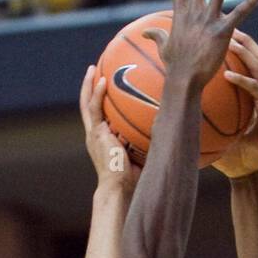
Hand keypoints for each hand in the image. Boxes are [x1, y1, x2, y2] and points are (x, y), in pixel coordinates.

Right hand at [79, 65, 139, 192]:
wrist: (119, 189)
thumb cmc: (133, 180)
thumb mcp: (141, 155)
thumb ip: (148, 142)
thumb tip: (170, 130)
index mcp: (104, 140)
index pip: (100, 116)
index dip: (101, 101)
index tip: (107, 87)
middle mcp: (96, 135)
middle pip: (89, 106)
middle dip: (91, 87)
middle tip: (94, 71)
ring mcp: (94, 134)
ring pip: (87, 103)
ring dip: (89, 84)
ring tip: (93, 68)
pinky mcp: (95, 134)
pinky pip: (94, 108)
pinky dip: (97, 93)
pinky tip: (103, 80)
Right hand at [144, 0, 257, 90]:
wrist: (185, 78)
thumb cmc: (174, 66)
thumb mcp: (164, 47)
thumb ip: (156, 35)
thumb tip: (144, 32)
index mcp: (181, 15)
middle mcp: (195, 12)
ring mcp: (209, 19)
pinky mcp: (223, 30)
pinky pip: (240, 13)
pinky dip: (251, 2)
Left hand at [214, 29, 257, 177]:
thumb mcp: (246, 128)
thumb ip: (234, 118)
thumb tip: (214, 119)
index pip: (256, 62)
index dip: (245, 46)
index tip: (230, 34)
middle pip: (257, 56)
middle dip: (244, 39)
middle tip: (227, 25)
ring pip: (257, 66)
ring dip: (242, 52)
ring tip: (227, 41)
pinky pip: (254, 89)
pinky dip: (241, 80)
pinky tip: (227, 74)